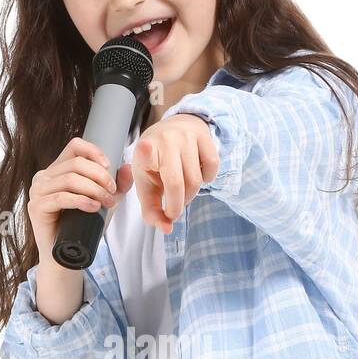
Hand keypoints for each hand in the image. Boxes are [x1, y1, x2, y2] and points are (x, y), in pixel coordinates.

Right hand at [28, 137, 119, 260]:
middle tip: (112, 193)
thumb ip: (117, 185)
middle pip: (76, 164)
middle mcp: (44, 176)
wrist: (67, 256)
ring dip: (93, 189)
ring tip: (106, 203)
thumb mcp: (104, 201)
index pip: (75, 146)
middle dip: (99, 176)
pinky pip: (61, 197)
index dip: (93, 151)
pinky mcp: (36, 207)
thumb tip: (126, 166)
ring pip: (69, 179)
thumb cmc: (83, 227)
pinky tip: (93, 207)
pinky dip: (80, 201)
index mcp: (57, 169)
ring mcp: (37, 191)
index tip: (109, 167)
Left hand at [129, 114, 219, 232]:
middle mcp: (166, 140)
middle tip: (175, 206)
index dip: (146, 152)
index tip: (145, 148)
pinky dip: (209, 178)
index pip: (145, 152)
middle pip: (177, 183)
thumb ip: (152, 210)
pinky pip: (212, 167)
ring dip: (191, 194)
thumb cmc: (157, 162)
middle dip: (178, 204)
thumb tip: (167, 229)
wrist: (174, 129)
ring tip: (184, 190)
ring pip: (196, 180)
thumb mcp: (147, 184)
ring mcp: (186, 137)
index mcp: (145, 151)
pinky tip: (199, 174)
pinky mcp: (204, 136)